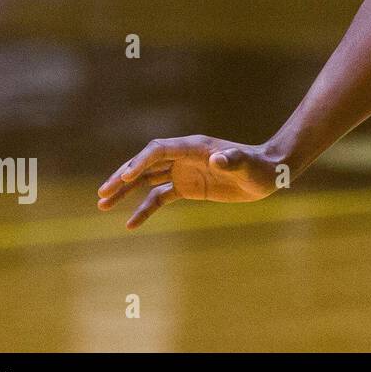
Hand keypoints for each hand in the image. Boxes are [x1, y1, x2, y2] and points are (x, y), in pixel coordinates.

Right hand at [97, 136, 284, 228]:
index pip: (159, 150)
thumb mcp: (248, 166)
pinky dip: (144, 209)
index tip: (126, 177)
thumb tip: (217, 158)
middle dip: (123, 177)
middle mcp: (184, 156)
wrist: (268, 173)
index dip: (141, 162)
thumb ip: (232, 161)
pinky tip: (130, 224)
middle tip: (102, 193)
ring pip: (147, 180)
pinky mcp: (188, 187)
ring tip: (102, 205)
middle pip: (145, 164)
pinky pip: (159, 197)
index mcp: (193, 147)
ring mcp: (184, 171)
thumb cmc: (260, 167)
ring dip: (125, 191)